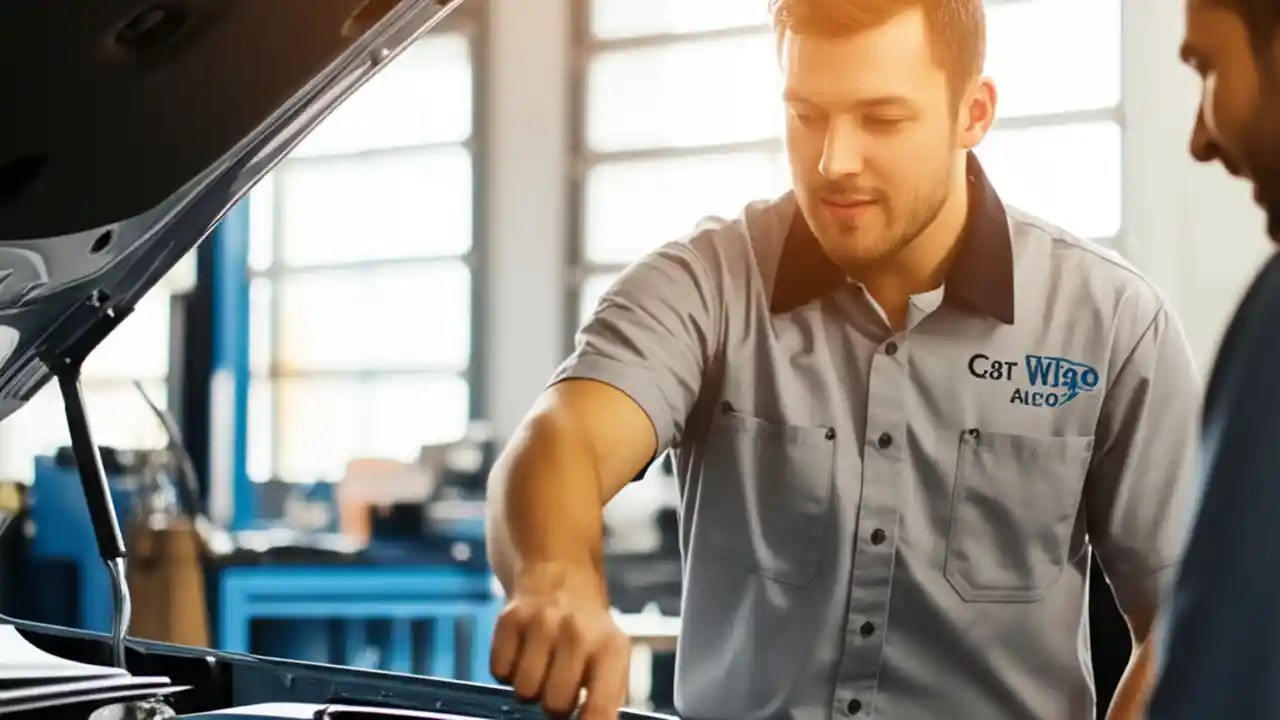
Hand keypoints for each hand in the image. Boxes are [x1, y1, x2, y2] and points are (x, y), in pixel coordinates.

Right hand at [490, 562, 630, 718]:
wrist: (560, 571)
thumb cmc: (588, 629)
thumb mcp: (612, 656)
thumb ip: (607, 696)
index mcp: (610, 649)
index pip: (599, 710)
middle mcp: (577, 634)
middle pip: (554, 705)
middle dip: (555, 704)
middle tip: (560, 682)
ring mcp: (541, 624)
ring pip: (524, 692)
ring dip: (530, 687)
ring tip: (543, 664)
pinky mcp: (510, 619)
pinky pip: (499, 672)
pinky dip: (508, 670)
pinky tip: (524, 650)